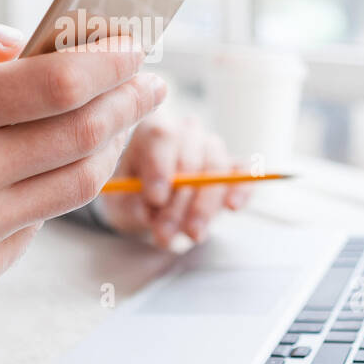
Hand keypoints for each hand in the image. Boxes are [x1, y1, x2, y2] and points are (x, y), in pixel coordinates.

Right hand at [0, 3, 165, 363]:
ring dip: (112, 144)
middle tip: (150, 81)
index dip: (109, 58)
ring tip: (121, 117)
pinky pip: (43, 219)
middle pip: (83, 131)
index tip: (134, 43)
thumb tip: (28, 39)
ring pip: (78, 181)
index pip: (57, 82)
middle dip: (131, 100)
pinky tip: (56, 162)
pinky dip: (60, 184)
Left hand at [94, 113, 252, 247]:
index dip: (161, 168)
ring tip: (191, 234)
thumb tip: (148, 211)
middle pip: (191, 157)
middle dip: (180, 201)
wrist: (148, 207)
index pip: (161, 136)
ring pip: (216, 168)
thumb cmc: (130, 197)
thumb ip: (131, 205)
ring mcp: (211, 148)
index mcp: (151, 130)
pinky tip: (232, 206)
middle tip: (166, 232)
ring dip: (204, 206)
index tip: (155, 199)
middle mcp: (185, 132)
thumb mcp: (119, 202)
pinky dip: (241, 189)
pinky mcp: (232, 168)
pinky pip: (243, 174)